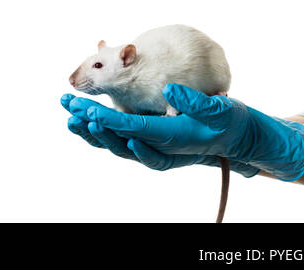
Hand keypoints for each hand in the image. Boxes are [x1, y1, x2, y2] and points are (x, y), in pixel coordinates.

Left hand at [61, 94, 260, 176]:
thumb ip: (195, 101)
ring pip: (115, 143)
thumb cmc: (228, 121)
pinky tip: (85, 121)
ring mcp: (152, 148)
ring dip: (91, 129)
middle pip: (117, 137)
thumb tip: (169, 89)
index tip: (88, 111)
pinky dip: (101, 132)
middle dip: (91, 121)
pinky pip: (120, 141)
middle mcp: (157, 146)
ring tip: (70, 113)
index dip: (110, 120)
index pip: (134, 129)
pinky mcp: (150, 144)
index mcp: (171, 137)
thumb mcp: (219, 109)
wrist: (234, 139)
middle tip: (69, 105)